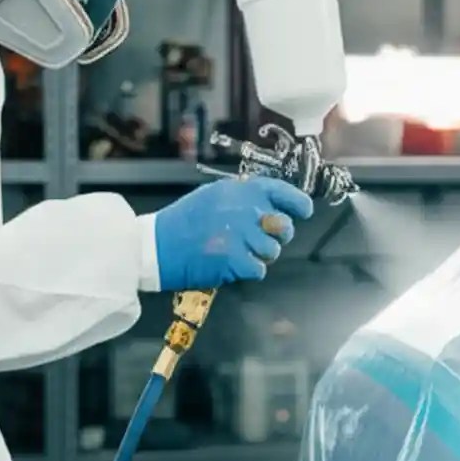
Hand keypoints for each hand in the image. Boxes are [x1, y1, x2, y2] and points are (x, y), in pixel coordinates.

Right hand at [154, 177, 314, 290]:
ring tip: (238, 252)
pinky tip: (232, 265)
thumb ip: (244, 198)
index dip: (299, 204)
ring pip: (272, 251)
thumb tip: (272, 206)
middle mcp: (246, 209)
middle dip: (278, 236)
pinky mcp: (235, 260)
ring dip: (260, 255)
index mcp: (242, 190)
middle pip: (285, 226)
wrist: (156, 246)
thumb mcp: (214, 196)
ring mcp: (242, 235)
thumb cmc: (184, 220)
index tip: (303, 212)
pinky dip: (248, 270)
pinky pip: (259, 269)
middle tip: (259, 239)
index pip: (283, 191)